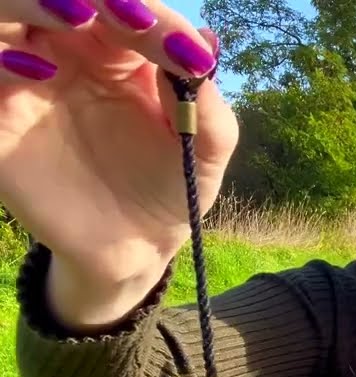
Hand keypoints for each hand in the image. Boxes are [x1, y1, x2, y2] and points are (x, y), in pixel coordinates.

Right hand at [0, 0, 235, 284]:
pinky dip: (6, 65)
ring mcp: (27, 85)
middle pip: (56, 1)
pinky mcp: (2, 123)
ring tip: (76, 11)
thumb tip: (202, 47)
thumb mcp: (207, 148)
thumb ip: (208, 104)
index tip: (178, 45)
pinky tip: (39, 70)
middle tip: (118, 9)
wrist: (137, 246)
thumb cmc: (172, 184)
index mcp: (117, 51)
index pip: (119, 9)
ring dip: (34, 5)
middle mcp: (65, 56)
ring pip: (9, 22)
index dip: (145, 14)